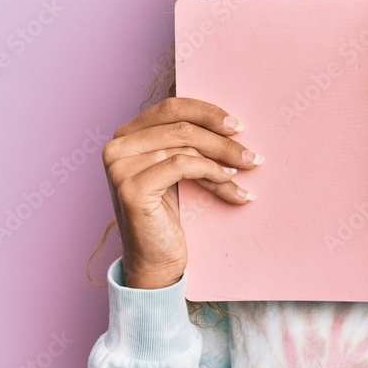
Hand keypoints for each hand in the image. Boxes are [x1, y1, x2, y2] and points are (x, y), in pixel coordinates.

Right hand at [101, 97, 263, 288]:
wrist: (155, 259)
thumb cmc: (169, 212)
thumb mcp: (178, 168)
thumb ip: (188, 142)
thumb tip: (231, 123)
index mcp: (126, 135)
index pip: (171, 108)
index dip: (207, 112)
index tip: (238, 126)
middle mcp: (116, 147)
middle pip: (181, 126)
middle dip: (222, 139)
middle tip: (251, 155)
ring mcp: (120, 167)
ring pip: (186, 146)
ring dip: (222, 160)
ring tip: (244, 171)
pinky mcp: (131, 188)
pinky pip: (182, 165)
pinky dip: (211, 172)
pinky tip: (229, 182)